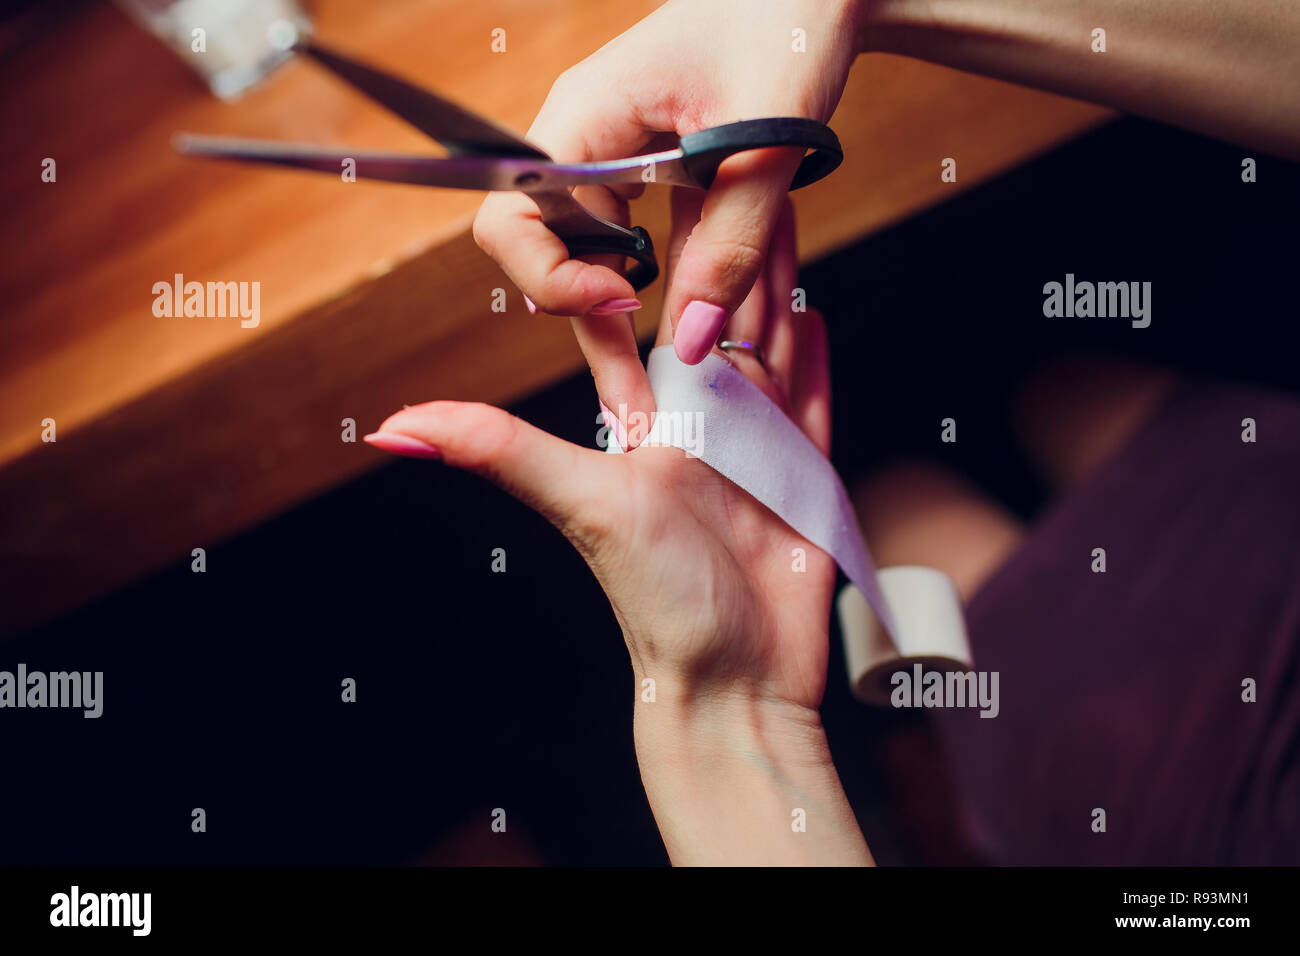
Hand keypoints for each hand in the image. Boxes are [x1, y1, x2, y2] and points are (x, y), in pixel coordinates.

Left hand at [370, 199, 870, 862]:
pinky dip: (815, 361)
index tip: (620, 212)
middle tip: (724, 191)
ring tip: (777, 228)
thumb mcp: (579, 502)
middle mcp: (694, 431)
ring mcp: (751, 451)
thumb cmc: (656, 599)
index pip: (622, 333)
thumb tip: (389, 428)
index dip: (619, 275)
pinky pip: (812, 404)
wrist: (734, 681)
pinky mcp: (802, 476)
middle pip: (703, 326)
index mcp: (640, 427)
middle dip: (714, 263)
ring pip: (763, 353)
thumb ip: (496, 449)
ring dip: (768, 293)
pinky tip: (814, 314)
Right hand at [472, 0, 863, 444]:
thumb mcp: (765, 145)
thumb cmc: (784, 24)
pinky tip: (702, 328)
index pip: (514, 218)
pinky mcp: (649, 171)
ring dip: (632, 320)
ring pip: (597, 259)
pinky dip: (669, 287)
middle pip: (552, 255)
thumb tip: (694, 343)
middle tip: (638, 407)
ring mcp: (613, 157)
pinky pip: (640, 244)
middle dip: (594, 330)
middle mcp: (583, 141)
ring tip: (668, 385)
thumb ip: (730, 247)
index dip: (553, 277)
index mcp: (583, 118)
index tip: (623, 301)